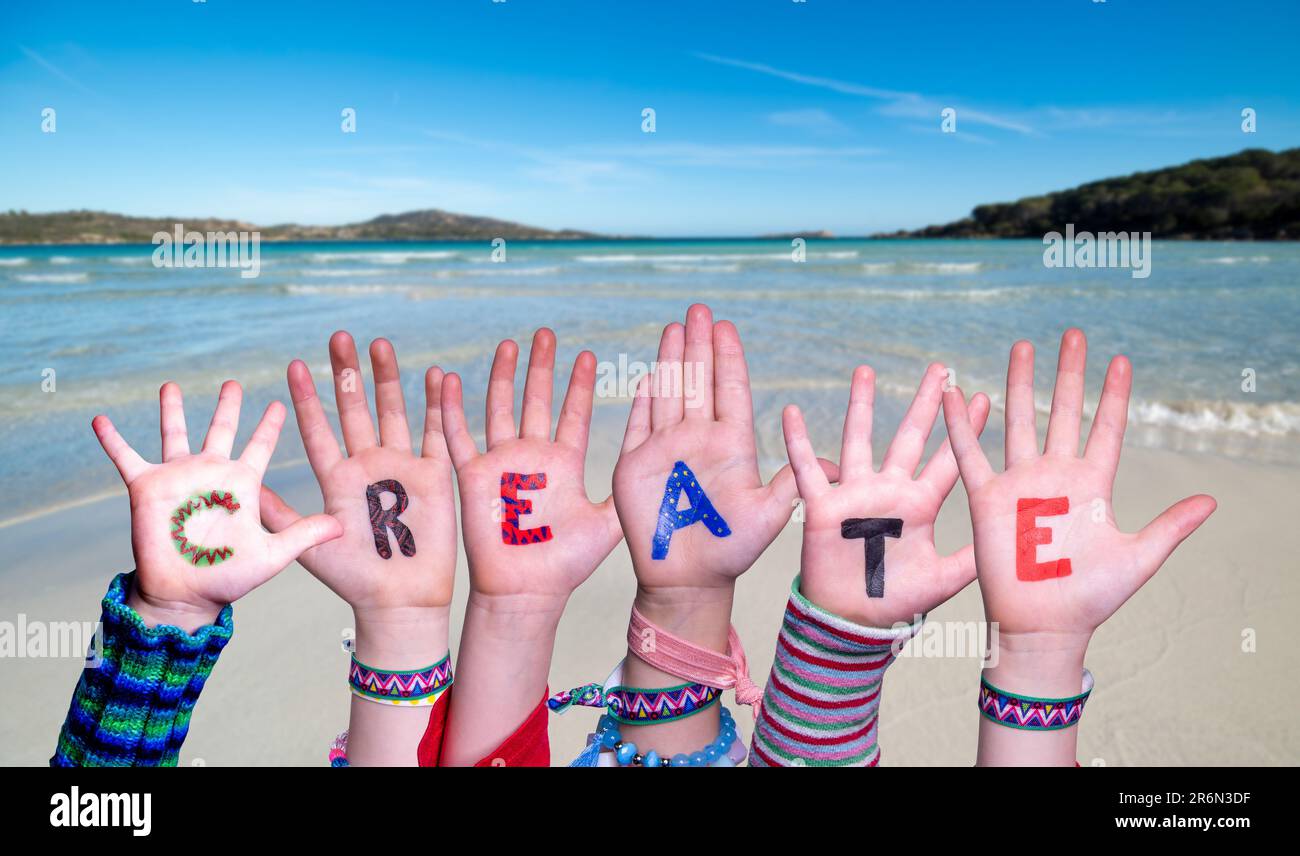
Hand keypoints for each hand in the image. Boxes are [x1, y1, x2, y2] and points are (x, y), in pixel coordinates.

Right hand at [92, 381, 342, 631]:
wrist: (187, 595)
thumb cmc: (230, 578)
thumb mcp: (274, 554)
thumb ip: (305, 534)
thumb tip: (344, 527)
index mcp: (242, 485)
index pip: (260, 446)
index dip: (269, 425)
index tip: (279, 402)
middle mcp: (211, 474)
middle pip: (221, 430)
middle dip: (227, 407)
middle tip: (232, 382)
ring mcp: (178, 478)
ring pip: (175, 434)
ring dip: (172, 410)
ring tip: (171, 385)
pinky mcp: (147, 487)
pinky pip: (126, 457)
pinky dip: (113, 440)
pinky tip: (100, 419)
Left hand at [260, 333, 456, 618]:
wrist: (401, 601)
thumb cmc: (354, 581)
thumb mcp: (309, 548)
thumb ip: (281, 515)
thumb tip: (242, 488)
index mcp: (338, 478)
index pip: (318, 429)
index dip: (306, 399)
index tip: (294, 365)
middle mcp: (369, 465)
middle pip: (356, 409)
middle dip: (348, 373)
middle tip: (339, 336)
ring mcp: (403, 467)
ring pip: (395, 412)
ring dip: (388, 378)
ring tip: (379, 344)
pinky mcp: (435, 476)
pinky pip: (438, 433)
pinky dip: (439, 405)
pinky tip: (439, 376)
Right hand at [440, 327, 621, 605]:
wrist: (527, 592)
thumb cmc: (567, 564)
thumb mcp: (607, 523)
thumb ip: (625, 490)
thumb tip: (658, 461)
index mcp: (564, 463)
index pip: (573, 413)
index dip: (579, 385)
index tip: (587, 355)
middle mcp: (533, 457)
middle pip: (536, 400)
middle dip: (541, 367)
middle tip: (547, 333)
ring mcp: (502, 464)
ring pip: (500, 408)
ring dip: (503, 377)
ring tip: (508, 345)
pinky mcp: (473, 477)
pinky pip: (458, 437)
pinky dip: (450, 409)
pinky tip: (449, 379)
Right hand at [613, 305, 822, 598]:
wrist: (687, 579)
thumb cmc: (731, 551)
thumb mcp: (768, 515)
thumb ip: (792, 484)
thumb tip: (831, 460)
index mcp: (730, 445)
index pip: (730, 390)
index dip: (727, 358)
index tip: (727, 327)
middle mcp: (698, 439)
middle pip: (698, 381)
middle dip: (698, 345)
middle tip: (700, 309)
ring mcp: (665, 449)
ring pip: (669, 393)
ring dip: (671, 360)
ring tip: (675, 327)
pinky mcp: (635, 465)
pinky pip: (638, 423)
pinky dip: (642, 399)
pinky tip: (648, 373)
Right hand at [783, 362, 990, 626]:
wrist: (851, 622)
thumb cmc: (898, 602)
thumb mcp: (945, 578)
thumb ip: (974, 558)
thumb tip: (1016, 541)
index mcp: (920, 505)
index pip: (947, 460)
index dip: (963, 430)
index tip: (982, 397)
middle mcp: (890, 492)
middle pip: (909, 437)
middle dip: (924, 403)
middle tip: (941, 369)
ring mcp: (856, 495)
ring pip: (859, 440)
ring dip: (861, 405)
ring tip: (865, 371)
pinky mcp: (823, 507)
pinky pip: (807, 468)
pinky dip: (798, 442)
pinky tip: (791, 413)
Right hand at [942, 329, 1215, 660]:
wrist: (1042, 626)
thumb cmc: (1090, 599)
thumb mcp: (1138, 558)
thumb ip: (1170, 526)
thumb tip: (1212, 501)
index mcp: (1093, 487)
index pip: (1106, 429)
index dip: (1113, 396)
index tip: (1120, 361)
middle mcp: (1056, 477)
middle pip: (1063, 413)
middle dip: (1068, 374)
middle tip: (1073, 334)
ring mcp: (1020, 484)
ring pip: (1019, 422)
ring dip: (1020, 384)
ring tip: (1023, 346)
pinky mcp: (987, 499)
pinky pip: (972, 455)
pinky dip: (962, 425)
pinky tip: (957, 393)